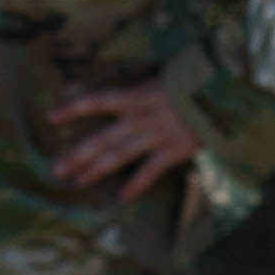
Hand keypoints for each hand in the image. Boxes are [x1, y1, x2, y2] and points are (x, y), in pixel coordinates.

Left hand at [50, 83, 201, 200]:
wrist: (223, 90)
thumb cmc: (194, 79)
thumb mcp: (164, 77)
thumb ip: (145, 90)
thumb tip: (129, 97)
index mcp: (136, 95)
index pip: (97, 101)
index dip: (73, 109)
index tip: (51, 117)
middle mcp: (140, 117)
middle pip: (101, 139)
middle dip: (77, 155)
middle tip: (56, 169)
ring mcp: (156, 135)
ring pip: (119, 156)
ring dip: (96, 170)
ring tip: (78, 182)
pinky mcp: (174, 150)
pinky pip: (150, 171)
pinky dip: (137, 184)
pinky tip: (121, 197)